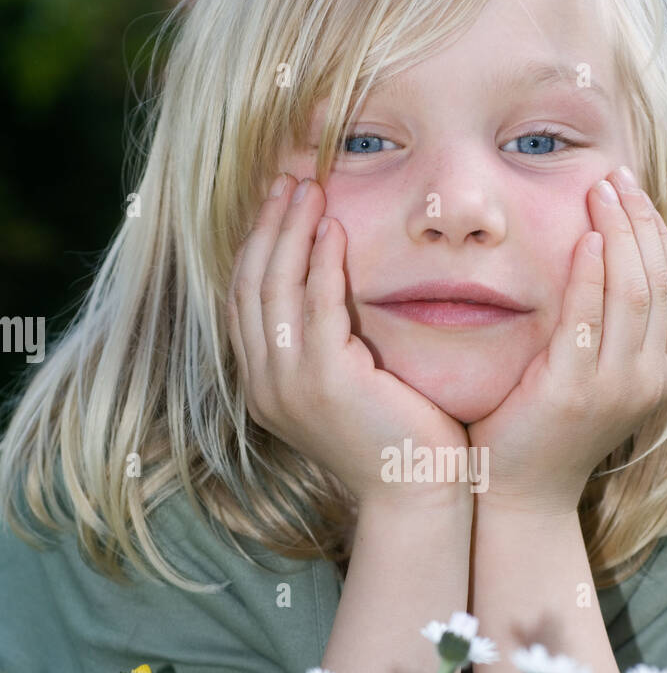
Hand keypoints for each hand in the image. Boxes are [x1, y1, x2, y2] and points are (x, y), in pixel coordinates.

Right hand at [225, 173, 470, 507]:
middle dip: (266, 226)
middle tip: (287, 179)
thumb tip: (332, 298)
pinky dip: (320, 262)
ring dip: (290, 231)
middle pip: (250, 285)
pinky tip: (334, 229)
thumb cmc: (396, 441)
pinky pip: (315, 306)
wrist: (415, 493)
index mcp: (264, 386)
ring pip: (274, 287)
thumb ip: (330, 347)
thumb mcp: (350, 389)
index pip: (245, 301)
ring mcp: (287, 384)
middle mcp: (264, 384)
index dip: (257, 245)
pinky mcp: (324, 381)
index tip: (277, 203)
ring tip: (308, 187)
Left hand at [467, 166, 666, 515]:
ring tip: (598, 191)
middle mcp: (651, 380)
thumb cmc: (542, 431)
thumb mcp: (587, 377)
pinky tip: (582, 237)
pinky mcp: (574, 390)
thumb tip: (595, 261)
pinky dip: (590, 272)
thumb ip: (601, 330)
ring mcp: (616, 387)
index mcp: (661, 374)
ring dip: (620, 233)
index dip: (657, 233)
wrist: (519, 496)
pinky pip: (590, 318)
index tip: (632, 192)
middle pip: (662, 280)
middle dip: (641, 221)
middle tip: (615, 177)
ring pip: (636, 292)